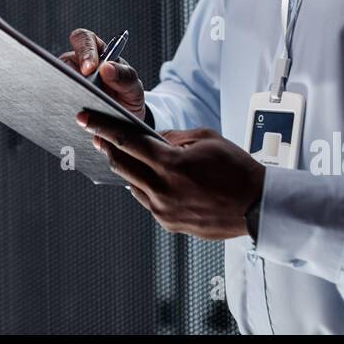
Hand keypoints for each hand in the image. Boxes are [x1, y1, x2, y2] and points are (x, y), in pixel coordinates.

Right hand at [59, 28, 145, 121]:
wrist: (125, 123)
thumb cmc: (127, 97)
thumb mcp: (133, 87)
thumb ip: (125, 76)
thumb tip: (106, 68)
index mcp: (97, 53)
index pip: (84, 39)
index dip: (84, 50)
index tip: (89, 68)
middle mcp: (78, 65)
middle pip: (64, 60)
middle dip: (69, 73)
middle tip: (78, 89)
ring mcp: (68, 83)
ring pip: (56, 81)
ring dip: (64, 92)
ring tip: (74, 105)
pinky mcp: (62, 101)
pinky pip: (55, 100)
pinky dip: (61, 108)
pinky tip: (71, 117)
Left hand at [76, 111, 265, 240]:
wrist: (257, 205)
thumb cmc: (237, 170)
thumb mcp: (206, 138)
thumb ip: (173, 136)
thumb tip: (151, 136)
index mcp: (171, 165)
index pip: (127, 142)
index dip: (103, 129)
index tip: (86, 120)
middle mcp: (163, 190)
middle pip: (122, 165)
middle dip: (107, 148)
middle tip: (98, 135)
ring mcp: (164, 210)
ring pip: (132, 185)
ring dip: (126, 168)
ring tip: (123, 154)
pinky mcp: (169, 223)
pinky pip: (146, 200)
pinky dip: (143, 186)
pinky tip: (147, 176)